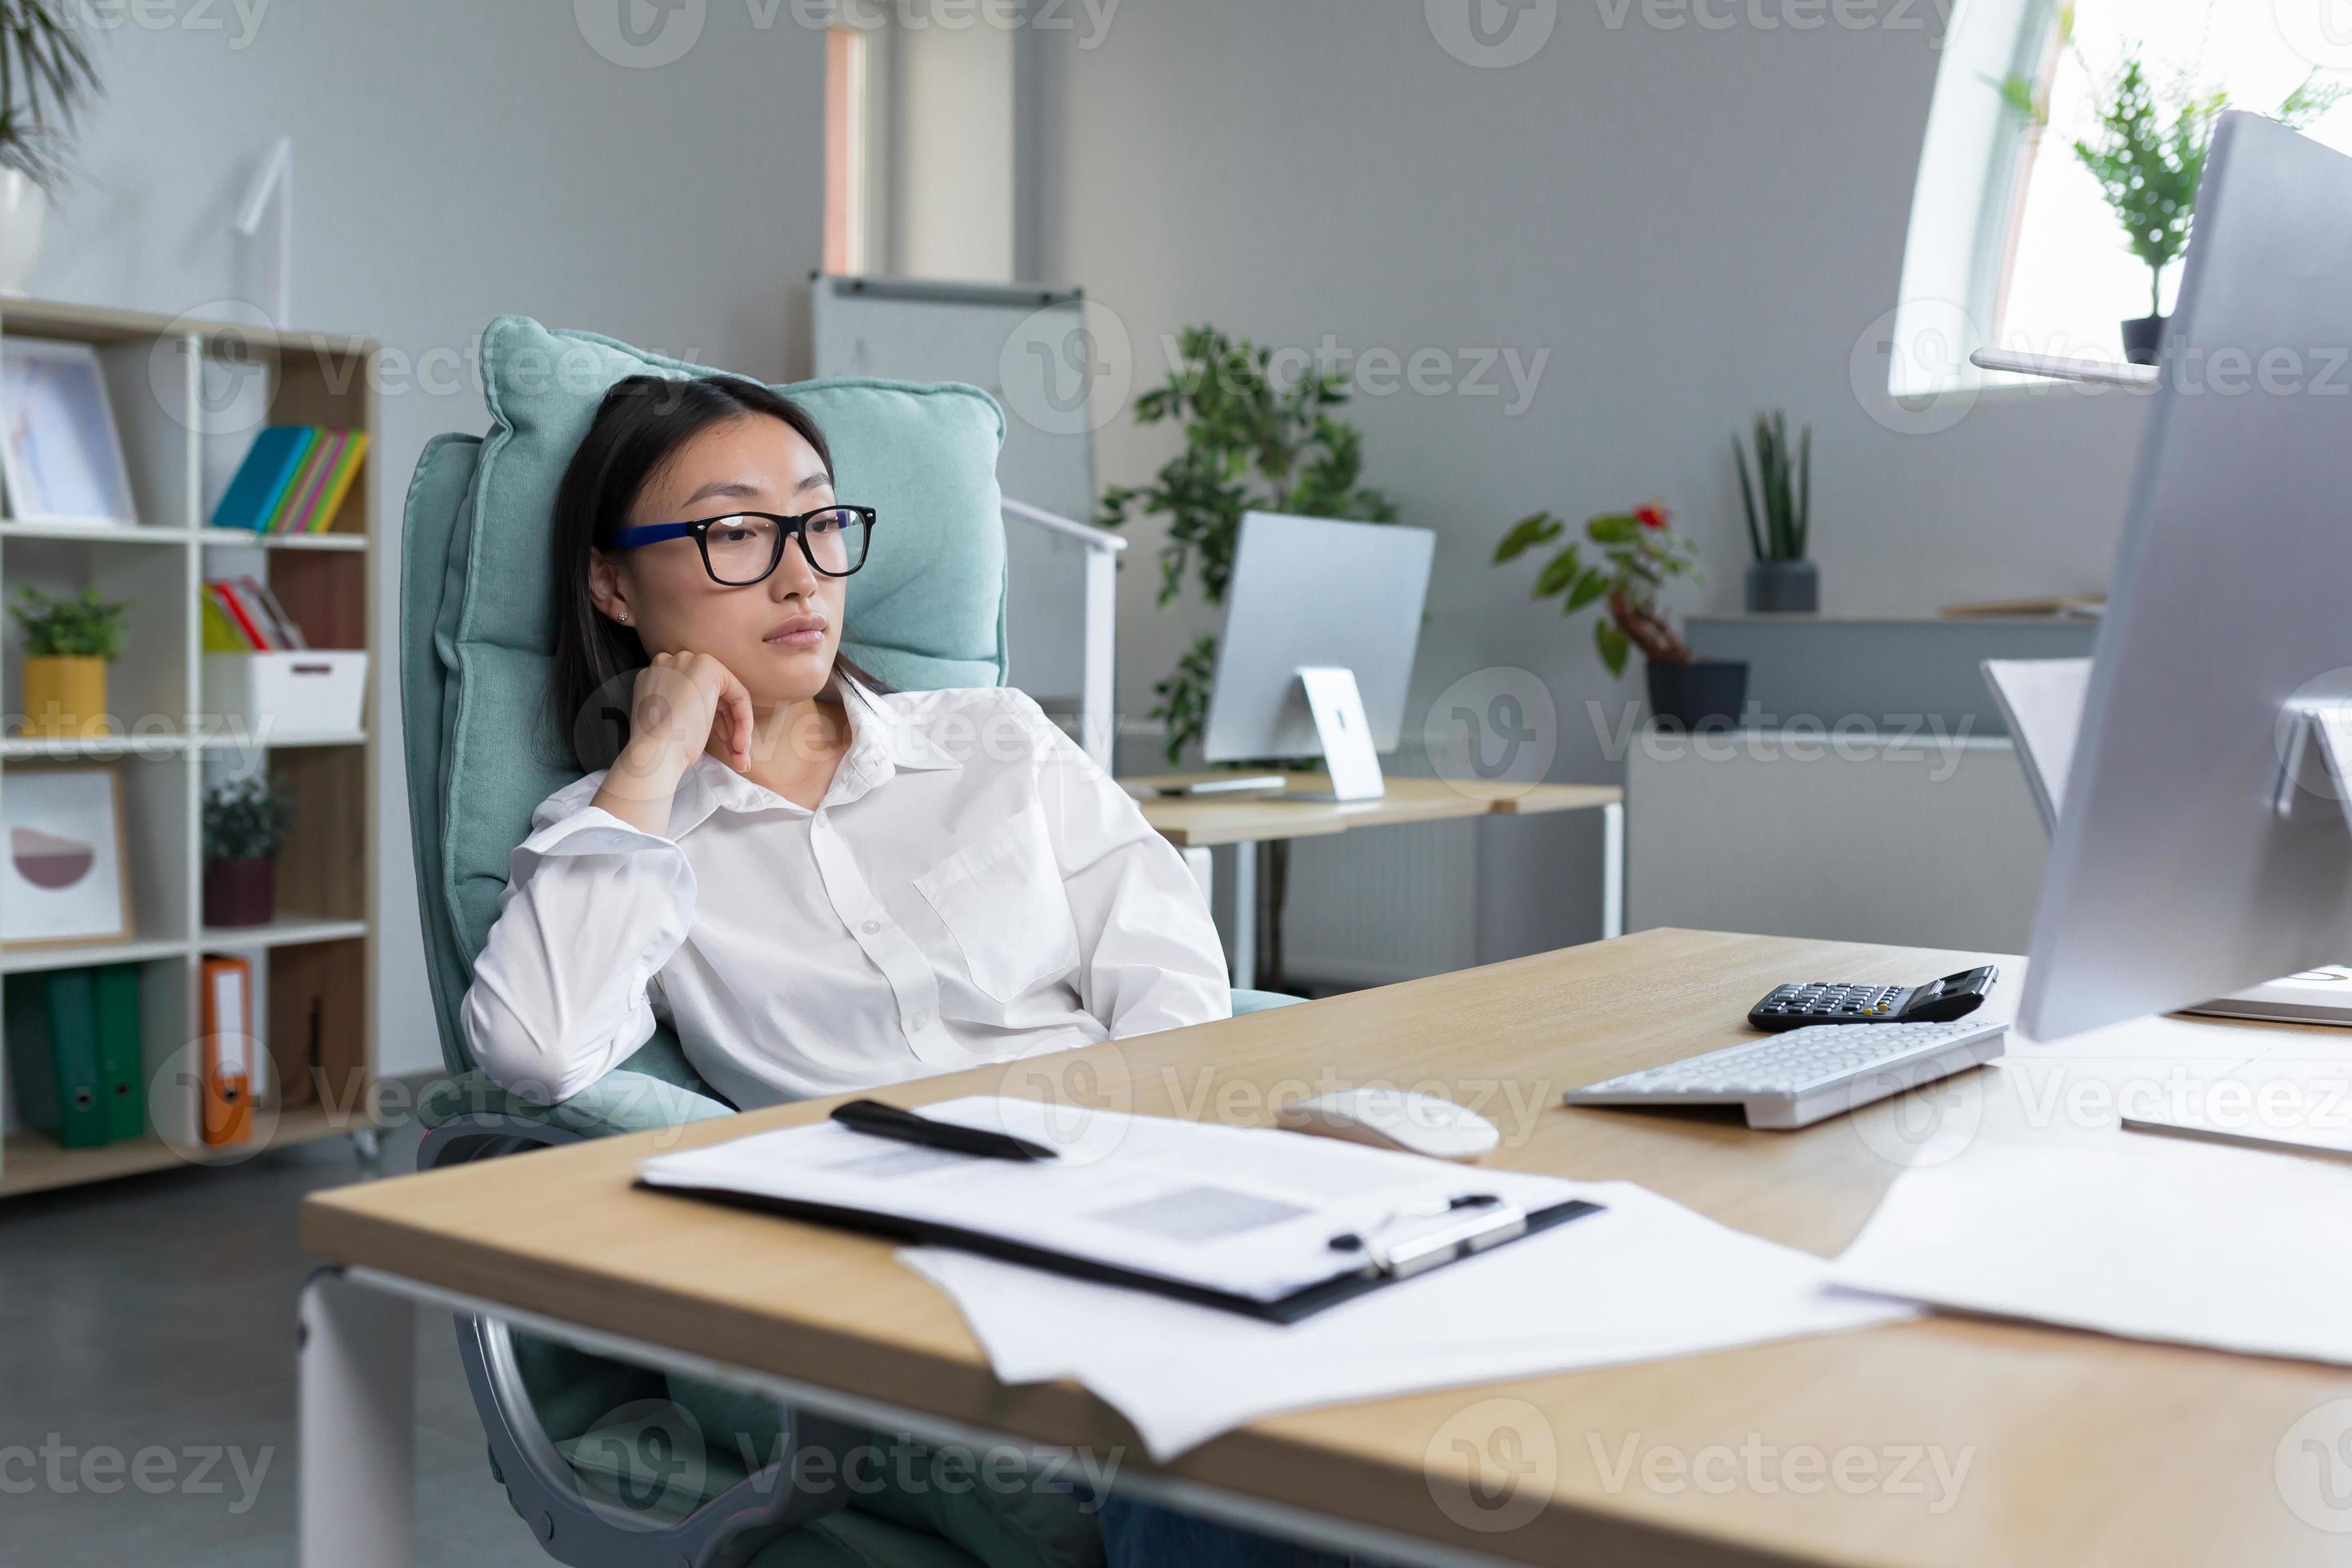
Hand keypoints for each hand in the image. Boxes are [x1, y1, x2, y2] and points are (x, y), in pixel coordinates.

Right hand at [608, 651, 753, 796]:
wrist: (655, 753)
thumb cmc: (662, 748)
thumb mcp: (671, 722)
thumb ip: (687, 709)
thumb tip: (711, 716)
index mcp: (655, 677)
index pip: (695, 698)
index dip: (713, 724)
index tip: (721, 747)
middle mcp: (669, 663)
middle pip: (712, 696)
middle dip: (728, 727)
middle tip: (735, 754)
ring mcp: (687, 662)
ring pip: (727, 697)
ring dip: (737, 730)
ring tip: (739, 758)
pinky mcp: (707, 667)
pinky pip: (738, 695)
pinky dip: (744, 721)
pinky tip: (740, 746)